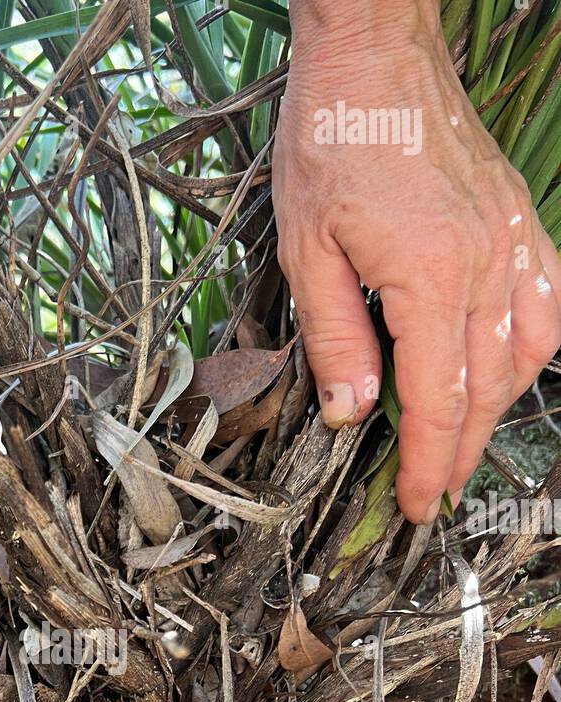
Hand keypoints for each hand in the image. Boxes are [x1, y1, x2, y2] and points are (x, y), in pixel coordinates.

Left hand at [273, 0, 560, 521]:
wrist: (376, 54)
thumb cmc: (333, 138)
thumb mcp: (307, 249)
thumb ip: (333, 339)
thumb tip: (350, 411)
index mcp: (430, 279)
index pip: (437, 401)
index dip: (428, 463)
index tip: (416, 504)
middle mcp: (486, 265)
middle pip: (486, 389)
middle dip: (460, 452)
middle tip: (434, 493)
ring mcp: (512, 240)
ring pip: (527, 353)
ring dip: (497, 409)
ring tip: (463, 444)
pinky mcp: (517, 220)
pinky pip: (547, 303)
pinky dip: (532, 350)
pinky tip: (507, 370)